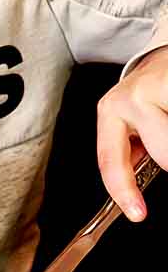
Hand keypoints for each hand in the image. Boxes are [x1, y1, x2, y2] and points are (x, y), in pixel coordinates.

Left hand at [96, 47, 167, 219]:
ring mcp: (158, 89)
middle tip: (164, 146)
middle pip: (163, 155)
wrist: (164, 57)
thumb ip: (132, 151)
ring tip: (165, 125)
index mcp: (111, 111)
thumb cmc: (149, 93)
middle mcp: (130, 98)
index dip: (123, 191)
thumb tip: (134, 189)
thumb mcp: (131, 122)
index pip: (110, 160)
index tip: (136, 214)